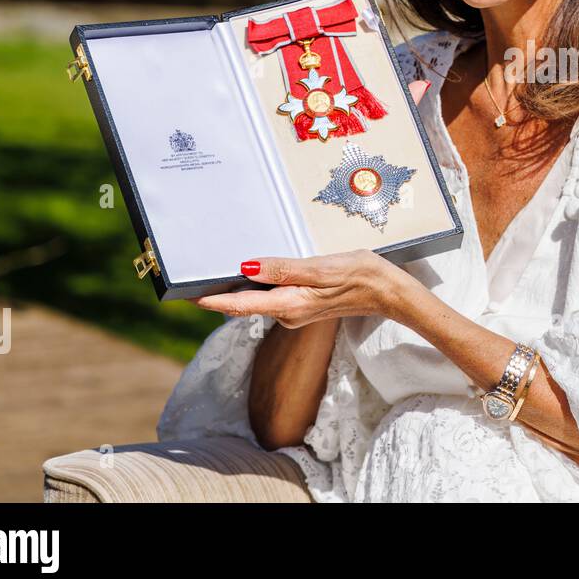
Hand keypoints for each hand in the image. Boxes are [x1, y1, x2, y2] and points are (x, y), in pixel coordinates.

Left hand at [188, 250, 416, 327]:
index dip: (213, 300)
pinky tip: (262, 268)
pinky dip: (264, 283)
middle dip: (223, 290)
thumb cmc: (361, 276)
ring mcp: (296, 310)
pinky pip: (276, 294)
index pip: (241, 304)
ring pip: (261, 297)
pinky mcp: (305, 304)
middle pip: (247, 302)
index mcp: (289, 304)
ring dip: (244, 284)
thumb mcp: (322, 268)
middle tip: (198, 273)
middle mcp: (288, 312)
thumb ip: (284, 269)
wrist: (389, 292)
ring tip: (223, 266)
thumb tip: (247, 267)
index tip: (188, 295)